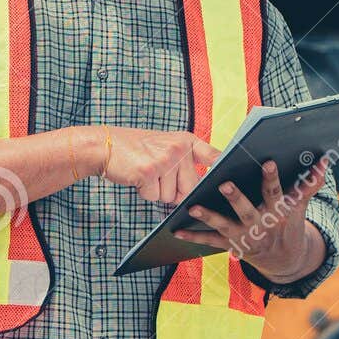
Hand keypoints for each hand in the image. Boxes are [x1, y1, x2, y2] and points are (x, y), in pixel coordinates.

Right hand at [101, 128, 220, 204]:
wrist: (104, 145)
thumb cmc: (135, 150)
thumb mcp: (164, 146)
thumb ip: (182, 164)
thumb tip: (191, 196)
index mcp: (186, 141)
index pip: (213, 155)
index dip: (223, 168)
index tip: (234, 177)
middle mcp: (178, 148)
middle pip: (189, 188)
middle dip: (174, 191)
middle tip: (157, 174)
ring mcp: (165, 159)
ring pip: (170, 196)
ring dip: (157, 191)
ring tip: (145, 173)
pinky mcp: (149, 171)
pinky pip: (154, 197)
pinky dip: (145, 193)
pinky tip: (137, 177)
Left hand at [185, 157, 329, 282]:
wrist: (283, 259)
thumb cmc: (289, 223)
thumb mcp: (300, 205)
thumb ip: (310, 182)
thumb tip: (325, 159)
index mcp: (277, 211)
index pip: (275, 192)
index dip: (272, 178)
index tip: (268, 162)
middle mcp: (260, 224)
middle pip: (247, 209)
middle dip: (236, 197)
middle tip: (224, 183)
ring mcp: (244, 236)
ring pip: (224, 225)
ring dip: (208, 216)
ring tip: (192, 207)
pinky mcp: (231, 244)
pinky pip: (210, 241)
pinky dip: (193, 236)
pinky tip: (176, 231)